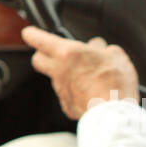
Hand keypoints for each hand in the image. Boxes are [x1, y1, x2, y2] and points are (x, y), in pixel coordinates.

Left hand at [22, 25, 138, 119]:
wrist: (114, 114)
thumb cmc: (115, 83)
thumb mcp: (115, 55)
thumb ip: (101, 48)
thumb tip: (97, 46)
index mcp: (67, 53)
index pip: (37, 39)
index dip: (32, 34)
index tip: (30, 33)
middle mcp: (58, 71)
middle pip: (37, 60)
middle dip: (43, 55)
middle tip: (55, 54)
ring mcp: (61, 90)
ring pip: (55, 78)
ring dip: (65, 75)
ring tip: (86, 76)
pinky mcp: (67, 106)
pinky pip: (67, 96)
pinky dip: (75, 93)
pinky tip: (90, 93)